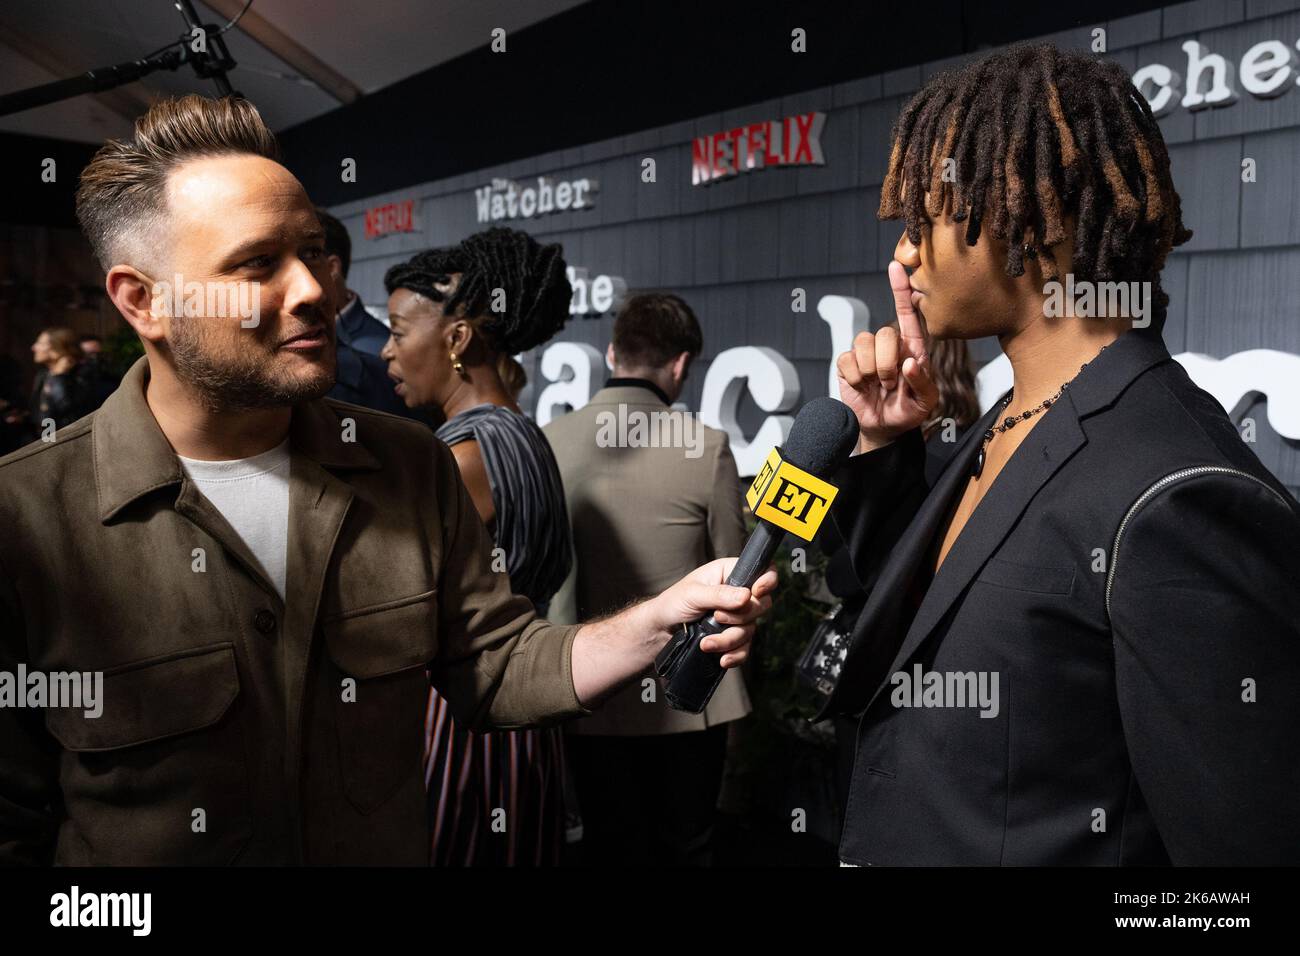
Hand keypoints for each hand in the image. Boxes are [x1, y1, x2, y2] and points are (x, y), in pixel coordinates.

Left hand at [649, 557, 777, 667]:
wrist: (661, 631)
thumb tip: (747, 596)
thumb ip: (719, 594)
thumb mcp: (692, 594)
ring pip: (750, 630)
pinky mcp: (732, 637)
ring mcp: (737, 617)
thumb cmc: (672, 604)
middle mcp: (737, 594)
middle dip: (740, 617)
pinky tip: (722, 659)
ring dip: (729, 639)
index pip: (762, 571)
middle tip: (716, 617)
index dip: (767, 581)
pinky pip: (745, 648)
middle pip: (761, 605)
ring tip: (706, 643)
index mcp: (729, 573)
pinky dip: (735, 655)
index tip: (756, 592)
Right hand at [836, 260, 939, 450]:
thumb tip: (908, 363)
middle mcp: (889, 345)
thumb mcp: (926, 402)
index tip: (897, 266)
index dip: (901, 290)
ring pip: (863, 342)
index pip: (907, 314)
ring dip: (870, 371)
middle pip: (884, 333)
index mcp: (912, 347)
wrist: (884, 429)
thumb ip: (923, 382)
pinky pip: (846, 360)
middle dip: (886, 364)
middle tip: (890, 384)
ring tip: (877, 386)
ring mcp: (866, 354)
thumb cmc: (909, 411)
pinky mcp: (848, 365)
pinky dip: (854, 378)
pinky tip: (862, 387)